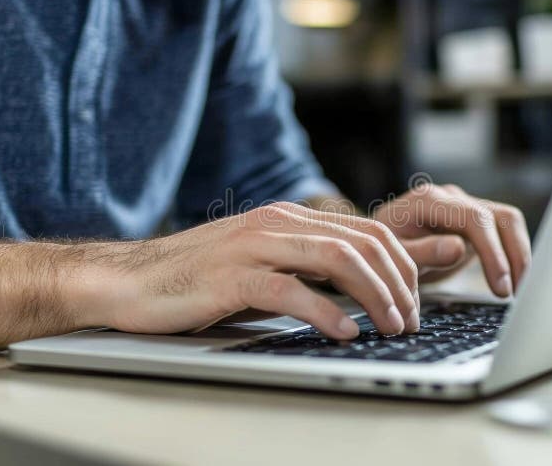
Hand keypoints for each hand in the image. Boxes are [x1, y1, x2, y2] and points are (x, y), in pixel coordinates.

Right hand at [83, 202, 418, 339]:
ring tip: (391, 326)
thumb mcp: (267, 265)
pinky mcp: (232, 275)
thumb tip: (362, 290)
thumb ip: (310, 268)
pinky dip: (326, 311)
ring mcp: (256, 246)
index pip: (369, 231)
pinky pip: (291, 289)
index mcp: (292, 219)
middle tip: (410, 320)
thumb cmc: (202, 278)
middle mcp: (279, 223)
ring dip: (375, 296)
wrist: (133, 279)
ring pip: (338, 259)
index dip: (404, 264)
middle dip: (400, 283)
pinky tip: (345, 332)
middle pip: (363, 243)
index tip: (418, 298)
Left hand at [372, 183, 530, 296]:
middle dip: (513, 255)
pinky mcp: (474, 221)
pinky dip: (513, 254)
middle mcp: (452, 197)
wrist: (377, 245)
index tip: (500, 285)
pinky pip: (503, 232)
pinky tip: (513, 280)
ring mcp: (465, 206)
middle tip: (514, 292)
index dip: (492, 252)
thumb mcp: (396, 256)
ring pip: (508, 221)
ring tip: (519, 290)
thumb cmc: (382, 251)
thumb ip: (425, 251)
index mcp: (429, 201)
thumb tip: (458, 247)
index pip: (474, 219)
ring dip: (519, 255)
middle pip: (500, 217)